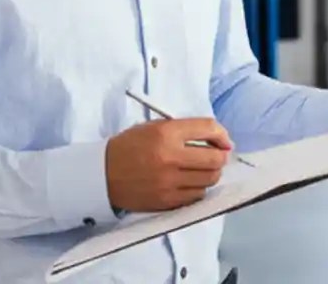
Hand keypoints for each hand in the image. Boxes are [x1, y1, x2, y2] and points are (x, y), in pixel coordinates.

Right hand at [104, 118, 232, 211]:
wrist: (103, 173)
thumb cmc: (131, 146)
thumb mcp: (155, 127)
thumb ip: (186, 130)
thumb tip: (219, 140)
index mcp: (166, 133)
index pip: (208, 129)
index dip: (222, 135)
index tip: (224, 141)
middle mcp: (170, 157)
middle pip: (214, 159)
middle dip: (221, 157)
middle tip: (217, 156)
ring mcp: (169, 182)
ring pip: (209, 179)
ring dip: (211, 173)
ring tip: (202, 170)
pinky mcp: (167, 200)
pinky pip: (197, 195)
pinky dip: (199, 188)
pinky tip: (190, 182)